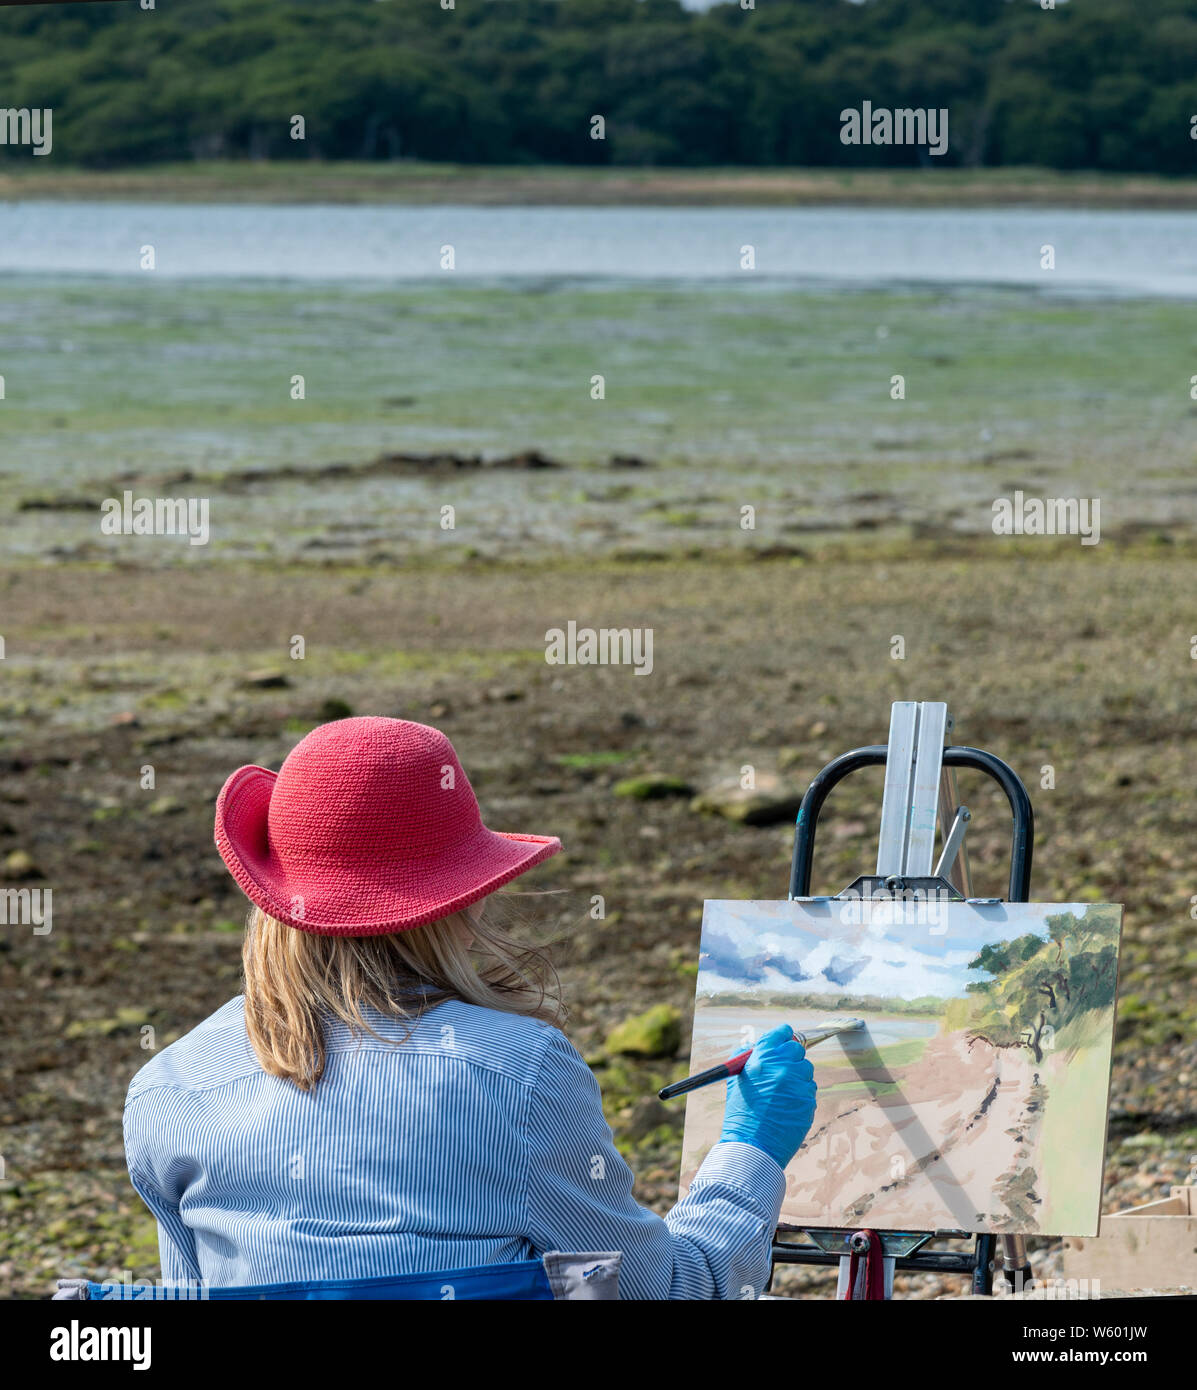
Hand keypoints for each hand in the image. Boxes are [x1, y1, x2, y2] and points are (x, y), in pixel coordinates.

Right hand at [719, 1024, 816, 1169]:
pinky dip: (801, 1094)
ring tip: (782, 1093)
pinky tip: (788, 1106)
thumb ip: (746, 1057)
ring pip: (806, 1069)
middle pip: (797, 1049)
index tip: (784, 1038)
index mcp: (762, 1058)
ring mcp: (797, 1083)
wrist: (753, 1145)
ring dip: (797, 1076)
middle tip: (782, 1069)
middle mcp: (782, 1066)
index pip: (781, 1033)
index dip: (782, 1035)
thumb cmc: (741, 1112)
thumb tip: (756, 1044)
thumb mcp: (736, 1079)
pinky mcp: (808, 1100)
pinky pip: (809, 1089)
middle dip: (790, 1057)